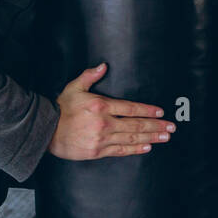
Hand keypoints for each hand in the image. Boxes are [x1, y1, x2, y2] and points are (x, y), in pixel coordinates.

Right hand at [47, 63, 173, 159]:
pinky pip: (121, 151)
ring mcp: (101, 138)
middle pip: (136, 124)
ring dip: (151, 137)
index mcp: (100, 106)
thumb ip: (90, 76)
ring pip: (131, 138)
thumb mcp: (73, 88)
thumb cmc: (61, 109)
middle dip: (156, 125)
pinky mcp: (97, 151)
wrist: (46, 131)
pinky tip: (147, 146)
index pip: (130, 108)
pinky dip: (135, 149)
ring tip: (165, 137)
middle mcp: (104, 123)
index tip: (161, 111)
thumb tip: (103, 66)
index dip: (147, 110)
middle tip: (171, 127)